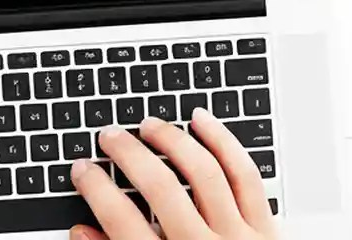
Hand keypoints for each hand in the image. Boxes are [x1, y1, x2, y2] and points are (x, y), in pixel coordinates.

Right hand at [69, 109, 276, 239]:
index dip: (95, 188)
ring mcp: (240, 239)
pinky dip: (224, 142)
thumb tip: (82, 233)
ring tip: (150, 124)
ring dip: (173, 141)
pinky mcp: (269, 230)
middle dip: (129, 154)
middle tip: (110, 135)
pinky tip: (202, 122)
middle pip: (161, 188)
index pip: (121, 220)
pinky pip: (246, 175)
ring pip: (204, 173)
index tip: (82, 168)